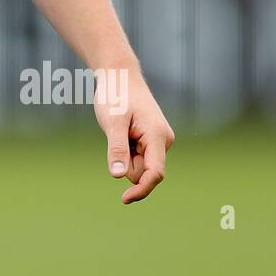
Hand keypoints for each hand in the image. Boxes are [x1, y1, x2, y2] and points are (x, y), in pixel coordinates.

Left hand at [94, 73, 174, 203]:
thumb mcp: (112, 122)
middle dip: (126, 163)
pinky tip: (123, 131)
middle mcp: (163, 141)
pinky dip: (126, 150)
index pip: (155, 173)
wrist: (120, 76)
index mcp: (158, 136)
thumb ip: (117, 149)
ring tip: (120, 130)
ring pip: (139, 165)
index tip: (125, 199)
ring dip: (125, 155)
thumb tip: (119, 176)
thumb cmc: (116, 95)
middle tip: (116, 135)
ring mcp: (158, 141)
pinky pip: (137, 157)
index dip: (141, 189)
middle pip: (143, 171)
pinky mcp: (151, 140)